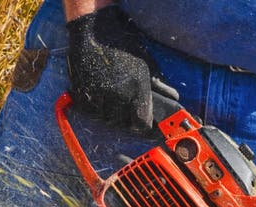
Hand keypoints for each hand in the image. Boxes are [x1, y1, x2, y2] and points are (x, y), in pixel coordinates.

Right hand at [66, 5, 157, 130]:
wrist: (94, 30)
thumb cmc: (122, 45)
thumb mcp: (146, 63)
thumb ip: (160, 85)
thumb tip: (173, 98)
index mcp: (136, 89)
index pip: (142, 124)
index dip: (143, 125)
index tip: (142, 122)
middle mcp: (118, 95)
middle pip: (124, 125)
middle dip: (127, 120)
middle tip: (127, 110)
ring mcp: (98, 96)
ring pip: (107, 120)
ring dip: (111, 116)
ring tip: (112, 102)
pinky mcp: (82, 94)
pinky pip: (91, 113)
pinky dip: (95, 109)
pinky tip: (99, 98)